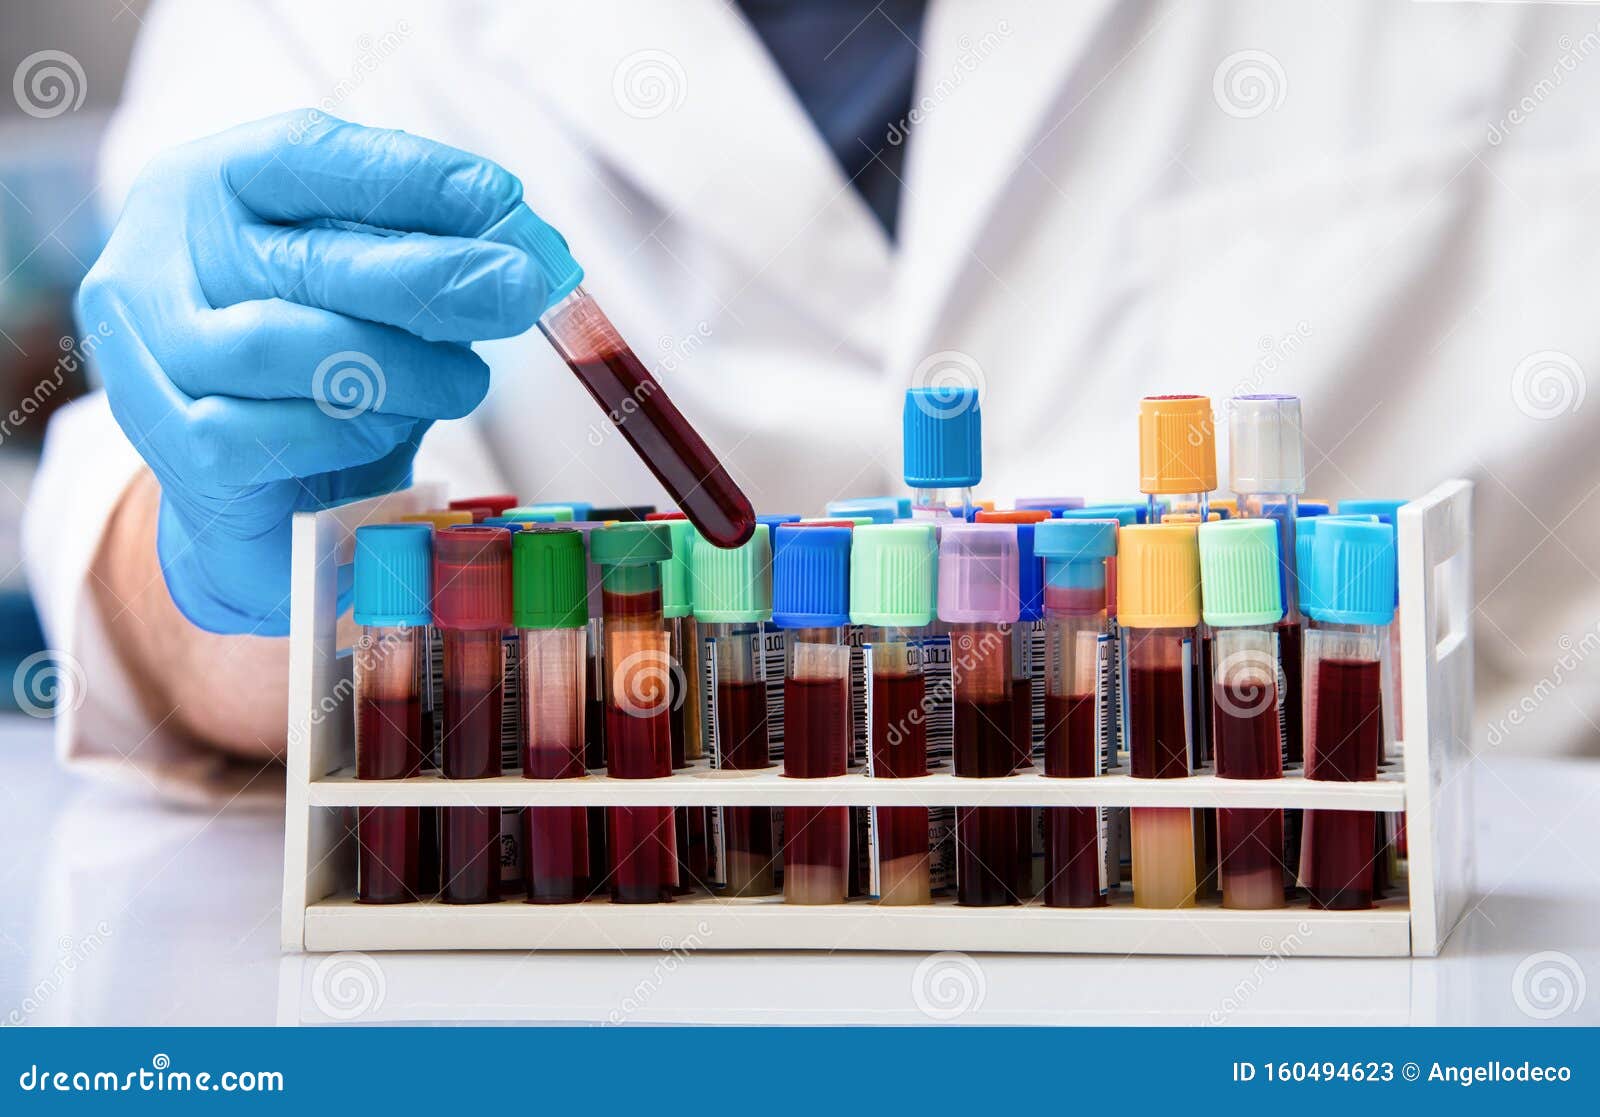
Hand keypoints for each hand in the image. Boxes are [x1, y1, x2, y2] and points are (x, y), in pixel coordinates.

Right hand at [78, 112, 557, 634]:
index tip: (500, 197)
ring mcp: (148, 359)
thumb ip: (427, 264)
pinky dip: (340, 433)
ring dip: (398, 367)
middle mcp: (158, 262)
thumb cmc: (324, 379)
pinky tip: (385, 432)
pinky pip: (259, 436)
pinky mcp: (167, 451)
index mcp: (210, 194)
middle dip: (433, 276)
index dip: (409, 176)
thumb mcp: (373, 300)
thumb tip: (528, 251)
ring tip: (463, 383)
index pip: (306, 158)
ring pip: (280, 345)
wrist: (257, 499)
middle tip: (520, 290)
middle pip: (306, 258)